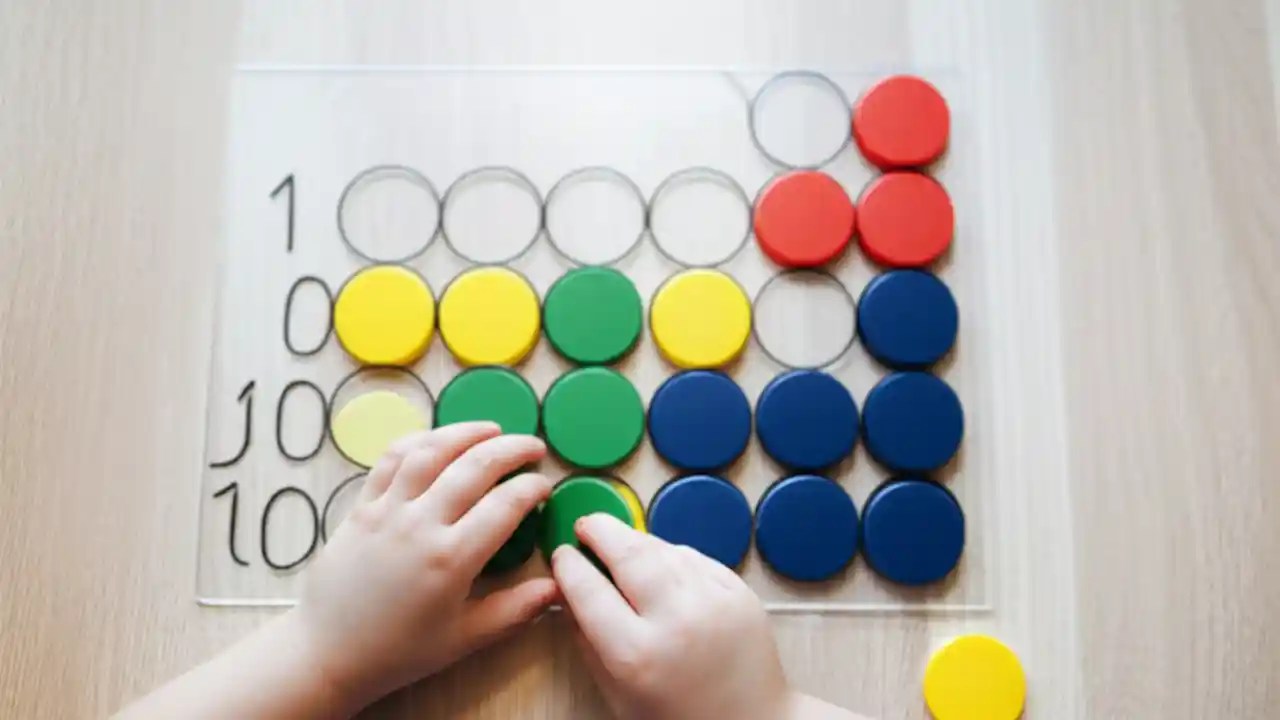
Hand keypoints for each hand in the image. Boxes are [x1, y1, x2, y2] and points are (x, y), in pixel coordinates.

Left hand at [295, 422, 556, 707]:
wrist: (327, 653)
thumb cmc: (398, 651)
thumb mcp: (463, 639)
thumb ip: (513, 611)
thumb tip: (556, 589)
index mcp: (452, 559)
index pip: (505, 505)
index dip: (532, 488)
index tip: (545, 486)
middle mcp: (420, 525)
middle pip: (474, 466)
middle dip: (511, 449)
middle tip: (532, 447)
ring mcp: (387, 510)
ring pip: (431, 451)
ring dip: (466, 432)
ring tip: (492, 429)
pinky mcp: (360, 506)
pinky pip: (390, 459)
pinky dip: (419, 440)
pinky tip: (438, 438)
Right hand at [552, 514, 791, 719]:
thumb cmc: (678, 718)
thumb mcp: (618, 695)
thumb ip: (588, 643)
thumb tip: (567, 593)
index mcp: (637, 655)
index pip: (588, 591)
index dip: (568, 566)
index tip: (561, 554)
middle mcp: (676, 620)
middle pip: (627, 553)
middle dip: (600, 530)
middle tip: (585, 525)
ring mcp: (713, 601)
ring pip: (663, 548)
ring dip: (636, 539)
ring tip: (619, 542)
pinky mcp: (739, 592)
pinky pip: (695, 557)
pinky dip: (671, 554)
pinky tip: (659, 562)